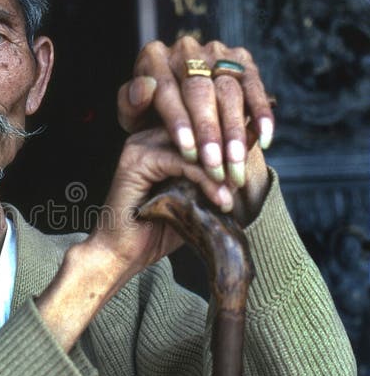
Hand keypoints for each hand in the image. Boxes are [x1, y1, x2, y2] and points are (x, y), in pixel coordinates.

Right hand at [91, 125, 235, 278]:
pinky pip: (181, 161)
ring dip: (219, 166)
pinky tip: (219, 198)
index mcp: (163, 138)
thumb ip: (217, 173)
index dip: (231, 138)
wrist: (123, 254)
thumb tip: (251, 150)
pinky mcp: (137, 161)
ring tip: (234, 189)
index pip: (203, 122)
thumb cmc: (159, 228)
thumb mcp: (198, 196)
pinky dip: (204, 178)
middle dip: (228, 150)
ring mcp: (141, 145)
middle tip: (243, 178)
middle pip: (199, 125)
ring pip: (193, 142)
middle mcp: (150, 135)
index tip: (249, 163)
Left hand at [116, 37, 273, 221]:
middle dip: (209, 132)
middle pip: (200, 91)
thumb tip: (146, 87)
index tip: (188, 153)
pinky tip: (264, 140)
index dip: (179, 122)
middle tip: (215, 165)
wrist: (179, 104)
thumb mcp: (133, 114)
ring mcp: (216, 52)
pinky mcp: (242, 60)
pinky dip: (261, 114)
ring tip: (235, 164)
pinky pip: (255, 87)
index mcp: (153, 57)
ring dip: (234, 130)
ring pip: (229, 91)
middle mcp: (185, 49)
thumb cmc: (151, 114)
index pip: (167, 89)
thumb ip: (130, 103)